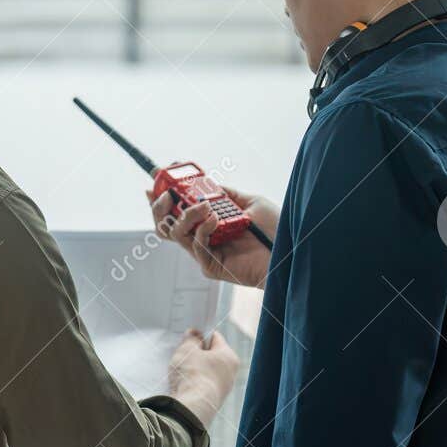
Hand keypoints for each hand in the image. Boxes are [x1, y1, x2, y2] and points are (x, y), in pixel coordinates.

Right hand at [148, 181, 276, 287]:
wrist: (290, 249)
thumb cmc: (274, 229)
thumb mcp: (248, 202)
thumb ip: (225, 194)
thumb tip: (205, 183)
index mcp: (207, 224)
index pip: (174, 213)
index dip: (160, 198)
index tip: (156, 180)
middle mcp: (202, 239)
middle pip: (164, 226)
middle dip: (159, 206)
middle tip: (168, 194)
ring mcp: (205, 254)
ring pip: (176, 233)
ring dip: (185, 214)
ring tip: (204, 205)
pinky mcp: (212, 267)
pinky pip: (197, 247)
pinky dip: (202, 229)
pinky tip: (215, 218)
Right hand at [165, 329, 239, 428]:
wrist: (192, 408)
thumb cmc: (193, 375)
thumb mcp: (188, 350)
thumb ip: (191, 339)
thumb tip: (194, 334)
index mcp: (229, 357)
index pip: (215, 337)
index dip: (200, 334)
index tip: (188, 336)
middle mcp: (230, 372)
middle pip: (211, 355)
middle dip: (196, 353)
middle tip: (182, 353)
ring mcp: (223, 388)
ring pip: (206, 371)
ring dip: (194, 369)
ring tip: (180, 371)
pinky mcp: (214, 400)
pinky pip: (203, 385)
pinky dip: (193, 383)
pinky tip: (183, 384)